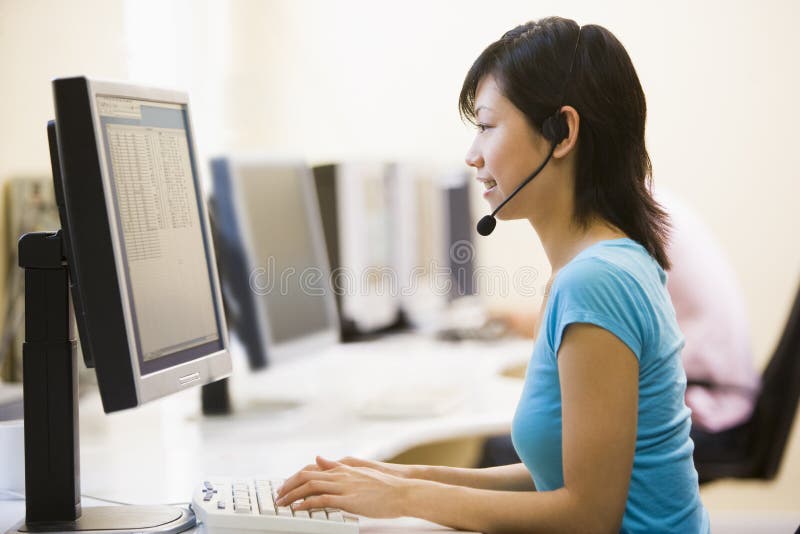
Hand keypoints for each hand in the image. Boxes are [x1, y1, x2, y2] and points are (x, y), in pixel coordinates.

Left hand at [275, 456, 414, 517]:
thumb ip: (338, 466)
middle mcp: (341, 474)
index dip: (296, 477)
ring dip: (292, 494)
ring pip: (310, 486)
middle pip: (307, 476)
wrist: (403, 491)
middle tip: (278, 495)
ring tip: (282, 503)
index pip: (312, 469)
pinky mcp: (348, 499)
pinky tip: (298, 509)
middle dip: (289, 485)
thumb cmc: (386, 486)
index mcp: (344, 468)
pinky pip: (321, 499)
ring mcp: (344, 485)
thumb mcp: (360, 471)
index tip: (286, 486)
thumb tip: (319, 458)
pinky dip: (306, 503)